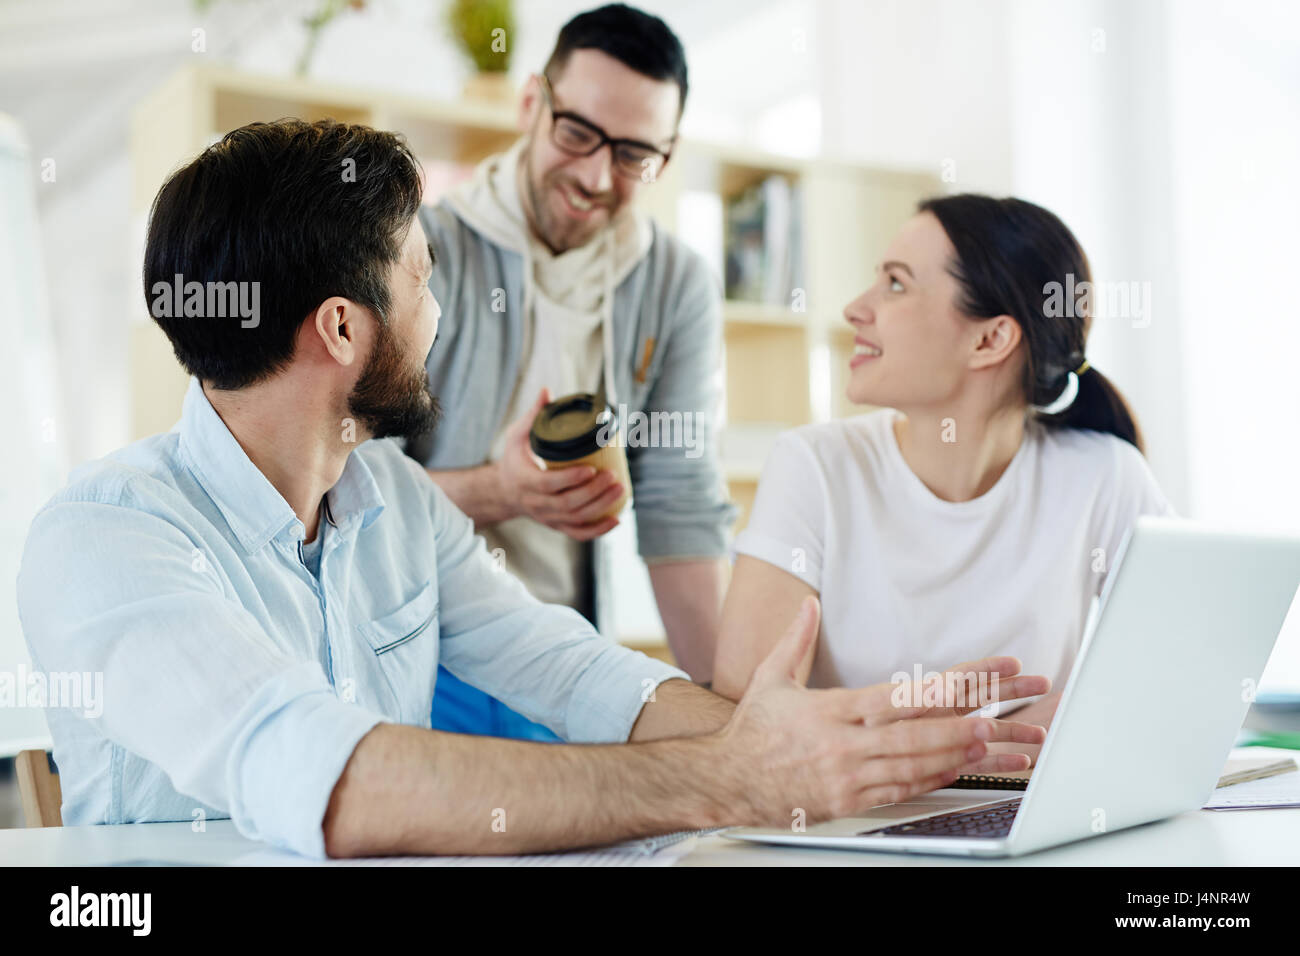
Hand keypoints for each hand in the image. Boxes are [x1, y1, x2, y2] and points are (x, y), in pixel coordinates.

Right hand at [494, 388, 625, 540]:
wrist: (505, 490)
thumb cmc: (515, 457)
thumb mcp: (517, 435)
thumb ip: (534, 415)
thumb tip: (548, 391)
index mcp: (523, 480)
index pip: (548, 484)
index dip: (570, 479)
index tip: (591, 468)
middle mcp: (535, 503)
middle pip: (566, 504)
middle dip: (593, 492)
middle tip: (614, 476)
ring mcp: (547, 517)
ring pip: (575, 519)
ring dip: (600, 508)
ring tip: (621, 490)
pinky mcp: (557, 526)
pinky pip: (578, 533)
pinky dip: (598, 530)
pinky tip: (617, 519)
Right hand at [715, 597, 1049, 825]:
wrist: (726, 780)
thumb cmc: (752, 730)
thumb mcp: (769, 677)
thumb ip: (794, 638)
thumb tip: (808, 603)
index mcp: (831, 709)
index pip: (898, 696)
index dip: (943, 688)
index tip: (977, 679)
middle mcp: (843, 744)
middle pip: (915, 735)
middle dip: (962, 727)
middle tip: (1000, 721)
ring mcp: (848, 776)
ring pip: (913, 767)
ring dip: (955, 756)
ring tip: (992, 746)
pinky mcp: (849, 801)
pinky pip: (900, 791)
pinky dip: (932, 780)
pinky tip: (956, 770)